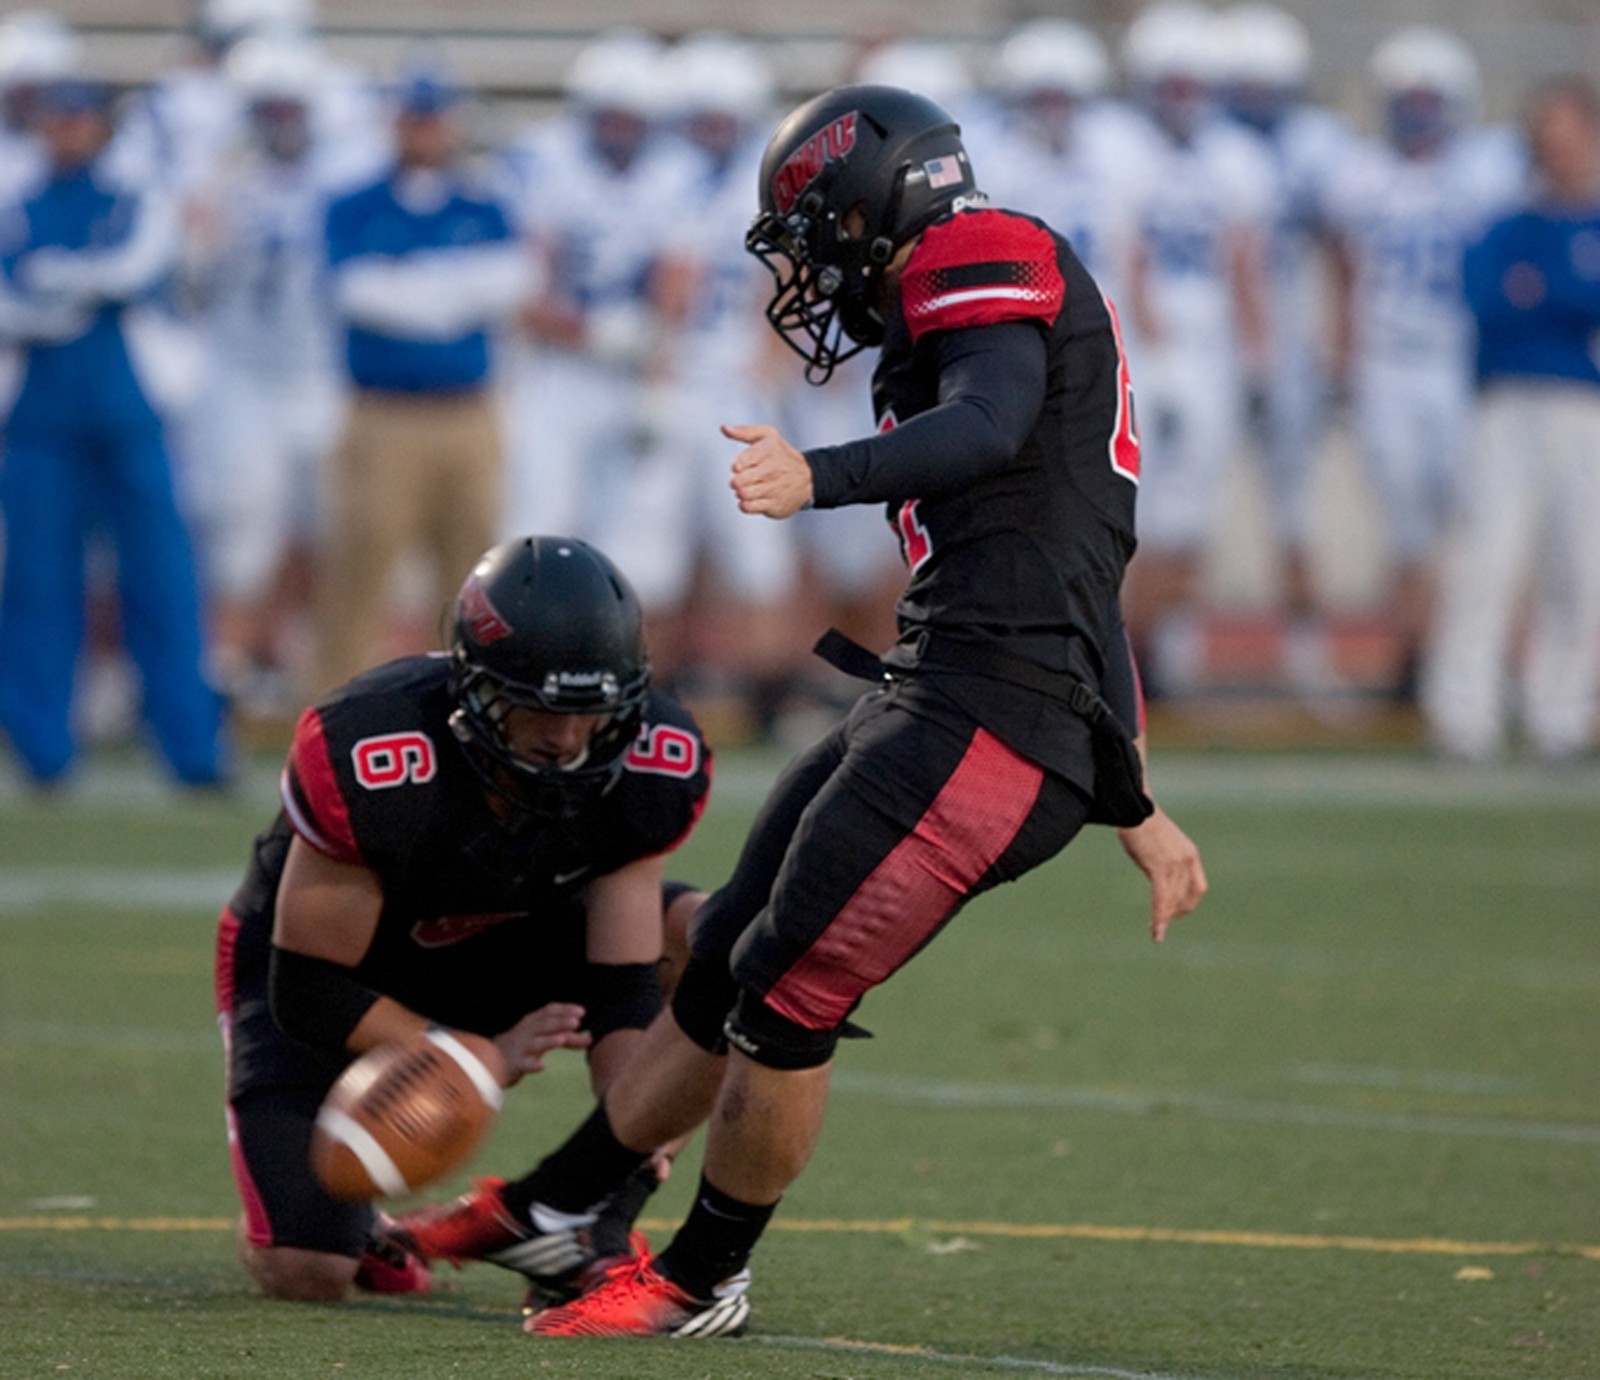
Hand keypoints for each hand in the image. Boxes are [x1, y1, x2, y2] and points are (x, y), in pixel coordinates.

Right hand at [492, 1002, 591, 1086]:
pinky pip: (524, 1064)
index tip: (582, 1012)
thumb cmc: (524, 1047)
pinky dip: (533, 1064)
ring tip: (562, 1039)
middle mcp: (527, 1031)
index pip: (550, 1011)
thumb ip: (568, 1039)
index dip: (565, 1010)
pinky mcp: (514, 1064)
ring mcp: (520, 1047)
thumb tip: (591, 1038)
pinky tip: (542, 1066)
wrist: (491, 1060)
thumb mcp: (545, 1039)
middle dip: (560, 1022)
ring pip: (535, 1042)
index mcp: (534, 1022)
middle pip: (544, 1024)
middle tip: (576, 1022)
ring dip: (548, 1040)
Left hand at [723, 422, 813, 517]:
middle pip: (740, 480)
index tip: (740, 466)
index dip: (737, 465)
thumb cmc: (783, 456)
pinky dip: (745, 504)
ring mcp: (774, 489)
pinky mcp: (774, 505)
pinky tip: (751, 498)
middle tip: (742, 479)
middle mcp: (772, 470)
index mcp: (768, 451)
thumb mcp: (767, 436)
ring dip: (741, 492)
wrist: (808, 479)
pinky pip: (749, 507)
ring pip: (744, 494)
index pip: (741, 462)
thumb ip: (744, 431)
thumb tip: (724, 428)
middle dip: (737, 481)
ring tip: (747, 488)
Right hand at [1117, 805, 1206, 942]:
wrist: (1133, 806)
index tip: (1176, 912)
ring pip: (1173, 900)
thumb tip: (1157, 872)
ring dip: (1165, 919)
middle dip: (1176, 913)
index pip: (1198, 887)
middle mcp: (1187, 860)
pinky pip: (1162, 899)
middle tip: (1163, 924)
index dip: (1189, 903)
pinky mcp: (1159, 867)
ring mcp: (1175, 864)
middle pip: (1187, 897)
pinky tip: (1156, 930)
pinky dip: (1160, 917)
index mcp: (1190, 854)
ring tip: (1157, 933)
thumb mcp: (1160, 844)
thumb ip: (1164, 859)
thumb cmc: (1140, 822)